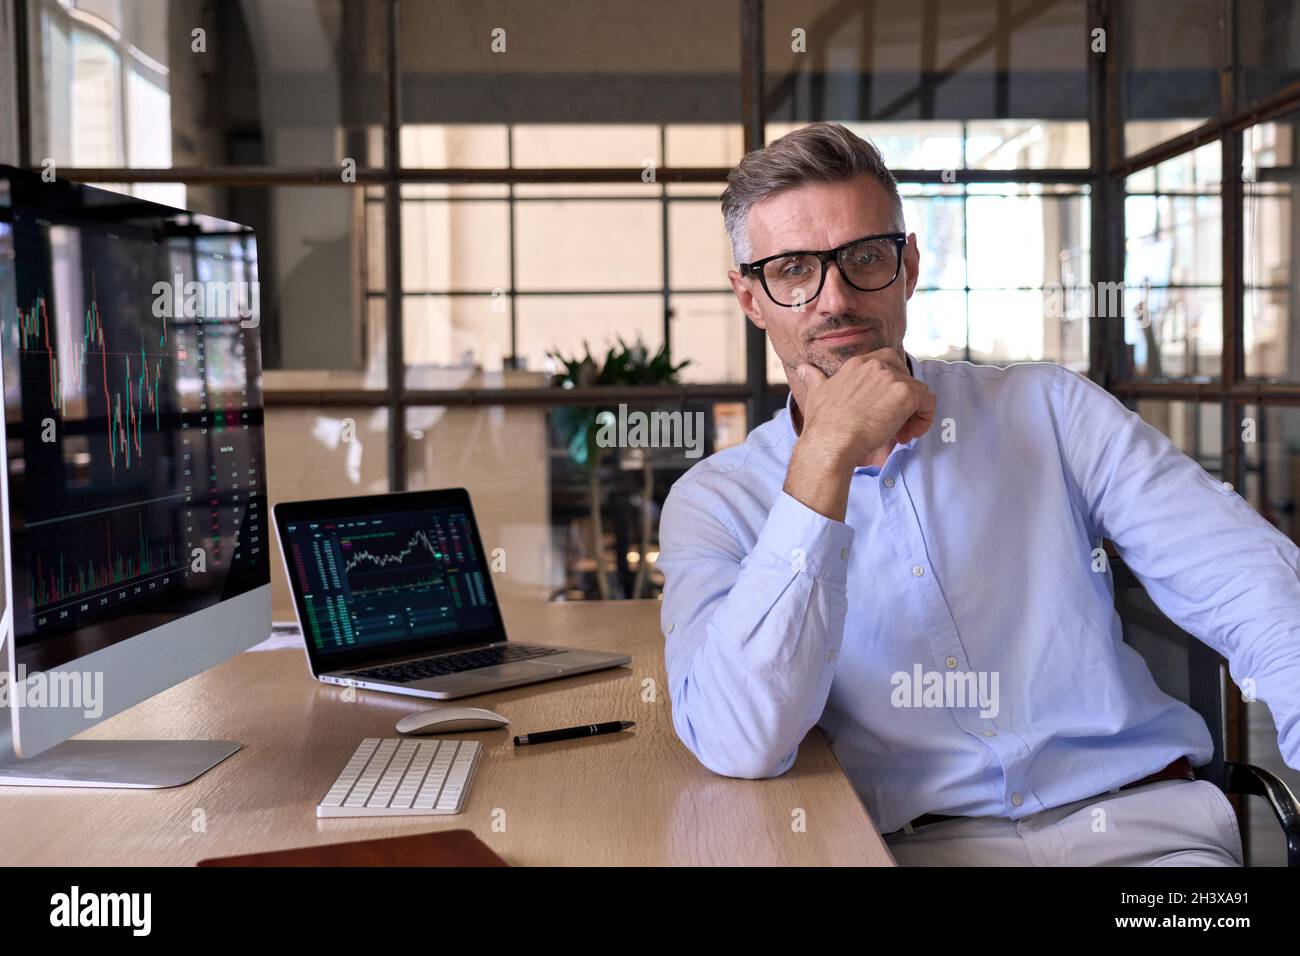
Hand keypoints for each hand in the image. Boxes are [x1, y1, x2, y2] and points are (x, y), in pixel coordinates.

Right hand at [796, 349, 936, 467]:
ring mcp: (892, 378)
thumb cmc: (823, 424)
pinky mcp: (906, 394)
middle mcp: (876, 365)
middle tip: (893, 425)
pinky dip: (925, 419)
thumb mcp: (816, 394)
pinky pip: (929, 402)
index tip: (882, 408)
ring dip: (913, 414)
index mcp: (858, 364)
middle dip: (902, 401)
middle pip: (905, 378)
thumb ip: (814, 379)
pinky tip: (910, 434)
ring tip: (900, 434)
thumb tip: (803, 369)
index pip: (887, 365)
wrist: (831, 441)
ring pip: (918, 392)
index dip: (889, 388)